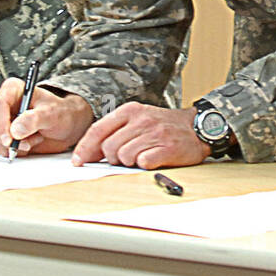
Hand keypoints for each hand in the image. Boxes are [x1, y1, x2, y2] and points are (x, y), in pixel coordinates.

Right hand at [0, 79, 93, 156]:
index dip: (1, 123)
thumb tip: (15, 131)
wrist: (66, 126)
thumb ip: (34, 119)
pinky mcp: (6, 136)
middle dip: (8, 138)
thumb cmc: (61, 113)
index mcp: (13, 90)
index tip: (10, 139)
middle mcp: (4, 104)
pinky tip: (32, 142)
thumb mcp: (52, 113)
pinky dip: (18, 151)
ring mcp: (3, 121)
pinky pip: (4, 149)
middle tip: (26, 144)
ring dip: (17, 145)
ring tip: (36, 137)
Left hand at [71, 103, 209, 168]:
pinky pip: (143, 162)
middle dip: (111, 158)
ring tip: (142, 156)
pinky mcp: (167, 148)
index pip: (98, 130)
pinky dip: (144, 165)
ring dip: (129, 162)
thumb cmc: (164, 126)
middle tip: (124, 158)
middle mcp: (141, 120)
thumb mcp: (138, 119)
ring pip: (124, 157)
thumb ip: (115, 131)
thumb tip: (90, 153)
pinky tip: (152, 159)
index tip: (78, 161)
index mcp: (130, 110)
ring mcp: (154, 134)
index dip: (85, 148)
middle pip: (109, 147)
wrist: (197, 128)